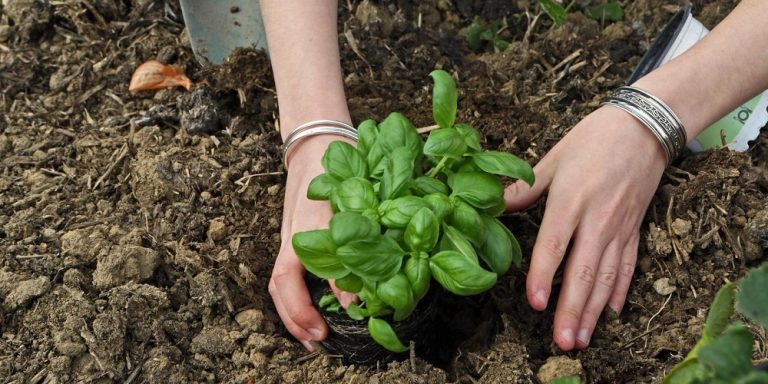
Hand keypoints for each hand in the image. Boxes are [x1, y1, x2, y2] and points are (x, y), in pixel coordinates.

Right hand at [268, 135, 356, 351]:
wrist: (319, 144)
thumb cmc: (336, 169)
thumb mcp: (349, 207)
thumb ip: (350, 250)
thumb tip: (352, 299)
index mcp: (300, 234)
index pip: (286, 281)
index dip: (299, 310)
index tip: (321, 331)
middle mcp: (292, 240)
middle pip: (278, 288)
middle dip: (293, 320)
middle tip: (316, 344)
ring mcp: (293, 238)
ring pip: (282, 282)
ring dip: (294, 311)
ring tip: (313, 334)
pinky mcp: (300, 236)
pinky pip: (291, 271)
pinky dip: (300, 294)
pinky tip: (317, 304)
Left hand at [504, 106, 666, 349]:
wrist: (644, 127)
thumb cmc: (593, 139)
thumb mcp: (553, 158)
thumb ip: (524, 187)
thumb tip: (492, 203)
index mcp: (571, 201)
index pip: (554, 245)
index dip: (543, 276)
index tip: (535, 303)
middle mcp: (597, 220)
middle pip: (583, 272)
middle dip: (572, 310)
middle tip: (563, 342)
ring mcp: (620, 228)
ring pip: (607, 277)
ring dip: (595, 311)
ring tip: (583, 338)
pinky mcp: (635, 230)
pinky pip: (629, 266)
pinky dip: (621, 291)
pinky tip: (613, 314)